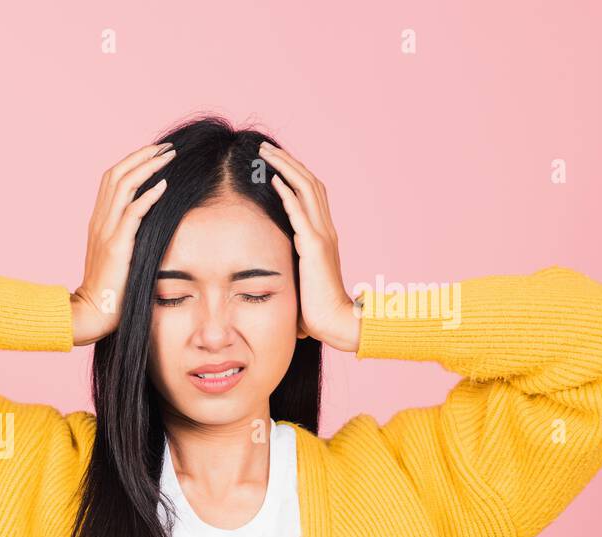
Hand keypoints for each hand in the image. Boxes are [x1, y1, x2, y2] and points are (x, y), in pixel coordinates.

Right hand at [72, 142, 176, 345]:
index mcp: (98, 222)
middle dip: (142, 156)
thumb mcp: (116, 256)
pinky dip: (148, 196)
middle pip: (116, 175)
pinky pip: (132, 213)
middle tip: (167, 148)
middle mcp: (99, 221)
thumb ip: (127, 236)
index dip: (132, 162)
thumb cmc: (109, 289)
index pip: (112, 180)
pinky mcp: (116, 246)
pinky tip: (163, 185)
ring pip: (123, 186)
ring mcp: (106, 232)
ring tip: (168, 157)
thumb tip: (151, 224)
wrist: (92, 311)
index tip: (155, 154)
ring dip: (148, 168)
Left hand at [258, 142, 361, 352]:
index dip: (295, 175)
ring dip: (285, 168)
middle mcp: (326, 230)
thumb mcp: (301, 282)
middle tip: (266, 150)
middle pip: (309, 183)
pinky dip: (287, 193)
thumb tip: (272, 278)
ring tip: (266, 154)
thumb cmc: (316, 310)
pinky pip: (300, 212)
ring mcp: (322, 236)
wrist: (335, 322)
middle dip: (287, 163)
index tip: (274, 163)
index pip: (311, 195)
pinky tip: (273, 179)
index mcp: (323, 236)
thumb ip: (291, 271)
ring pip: (306, 189)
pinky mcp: (314, 247)